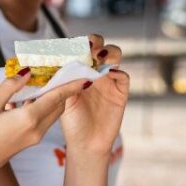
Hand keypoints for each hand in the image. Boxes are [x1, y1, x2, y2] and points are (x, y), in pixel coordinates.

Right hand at [0, 71, 87, 180]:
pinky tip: (25, 96)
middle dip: (63, 88)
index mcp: (29, 119)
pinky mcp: (27, 142)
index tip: (83, 73)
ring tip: (43, 78)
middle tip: (60, 70)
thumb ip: (8, 88)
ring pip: (50, 113)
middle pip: (58, 105)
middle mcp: (36, 130)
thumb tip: (26, 73)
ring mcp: (33, 138)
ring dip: (51, 97)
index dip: (70, 84)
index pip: (57, 97)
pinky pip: (41, 120)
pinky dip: (40, 106)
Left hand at [60, 34, 129, 155]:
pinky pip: (124, 76)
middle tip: (88, 47)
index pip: (81, 47)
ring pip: (115, 56)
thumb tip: (61, 61)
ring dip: (108, 53)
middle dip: (95, 42)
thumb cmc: (71, 121)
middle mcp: (95, 71)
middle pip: (100, 46)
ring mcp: (109, 80)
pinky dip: (118, 72)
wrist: (86, 144)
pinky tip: (110, 74)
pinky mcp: (121, 92)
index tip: (73, 43)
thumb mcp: (62, 97)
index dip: (79, 41)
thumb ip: (64, 79)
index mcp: (79, 69)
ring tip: (99, 58)